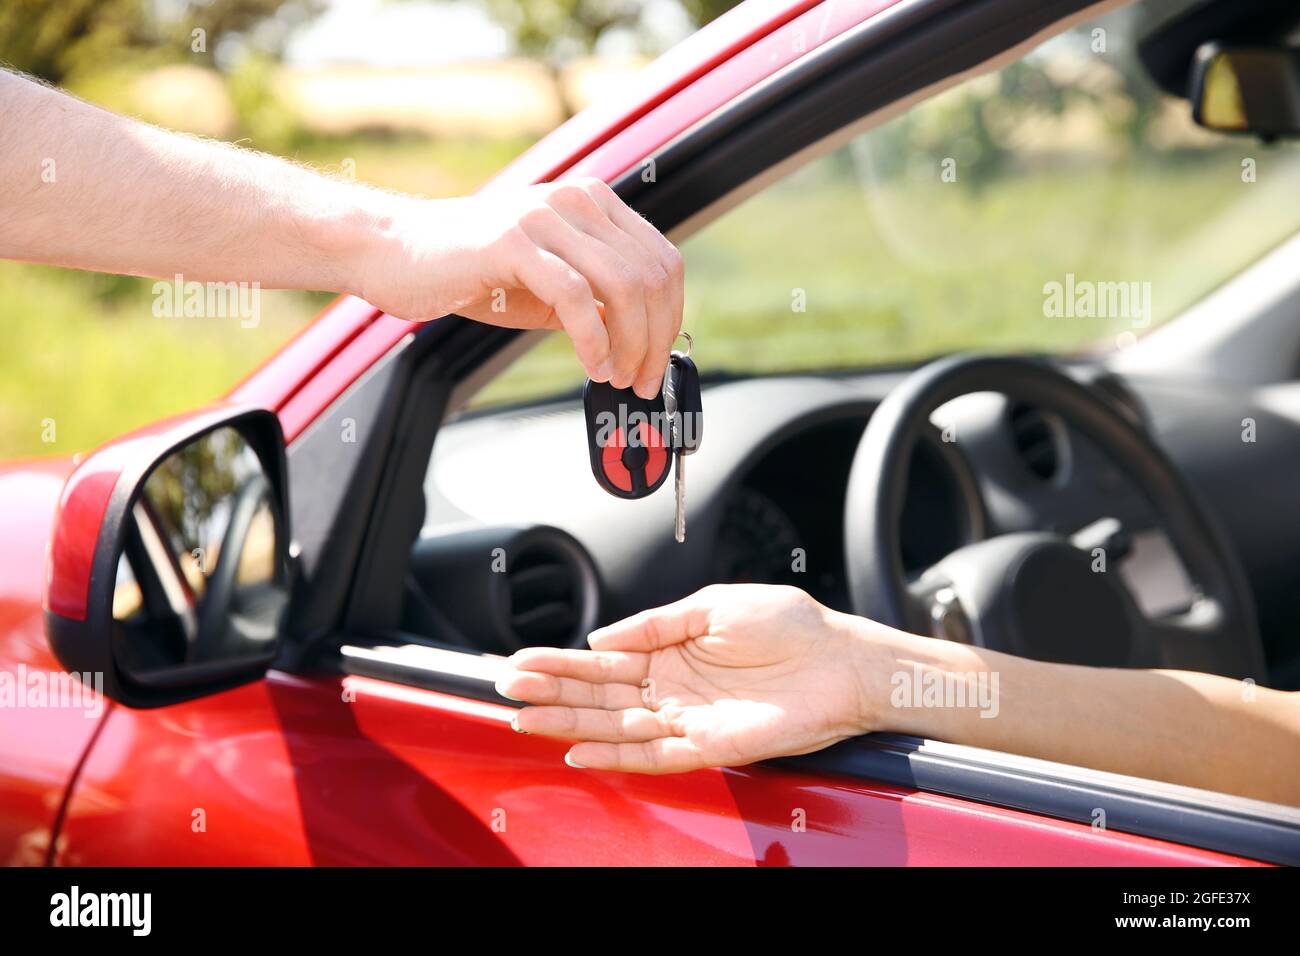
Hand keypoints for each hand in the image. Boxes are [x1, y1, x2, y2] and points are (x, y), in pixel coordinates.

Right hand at [352, 179, 682, 397]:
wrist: (396, 253)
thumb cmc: (473, 273)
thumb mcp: (550, 287)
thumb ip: (597, 302)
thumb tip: (642, 343)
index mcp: (593, 204)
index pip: (661, 260)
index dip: (670, 317)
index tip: (655, 361)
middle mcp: (576, 200)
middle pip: (651, 275)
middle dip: (654, 339)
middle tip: (639, 381)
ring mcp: (545, 216)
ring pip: (623, 284)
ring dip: (629, 343)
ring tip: (615, 376)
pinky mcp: (513, 241)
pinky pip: (576, 295)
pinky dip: (594, 339)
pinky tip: (591, 364)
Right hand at [495, 584, 899, 772]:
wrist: (842, 660)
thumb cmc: (789, 627)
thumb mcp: (712, 604)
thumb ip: (654, 624)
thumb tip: (599, 639)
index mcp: (669, 652)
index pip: (601, 663)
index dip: (558, 663)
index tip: (517, 662)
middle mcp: (670, 689)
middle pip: (597, 696)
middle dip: (549, 692)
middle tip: (504, 689)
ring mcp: (686, 720)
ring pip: (613, 726)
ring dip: (568, 724)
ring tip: (523, 719)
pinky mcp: (708, 746)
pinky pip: (651, 757)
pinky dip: (614, 757)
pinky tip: (578, 753)